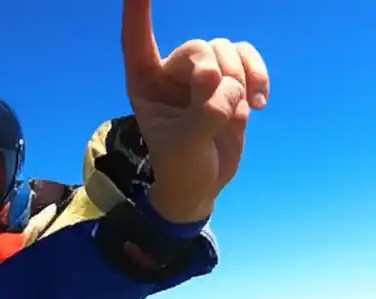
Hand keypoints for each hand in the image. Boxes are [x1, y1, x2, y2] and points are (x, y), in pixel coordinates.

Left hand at [121, 0, 268, 222]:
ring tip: (236, 113)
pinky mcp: (230, 80)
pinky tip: (259, 105)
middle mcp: (170, 73)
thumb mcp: (185, 145)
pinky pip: (247, 57)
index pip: (136, 40)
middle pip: (198, 48)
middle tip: (214, 108)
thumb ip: (204, 112)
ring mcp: (202, 75)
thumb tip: (225, 85)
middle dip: (213, 76)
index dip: (138, 12)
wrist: (202, 183)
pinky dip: (258, 75)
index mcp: (144, 83)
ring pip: (225, 50)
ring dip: (238, 80)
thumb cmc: (180, 166)